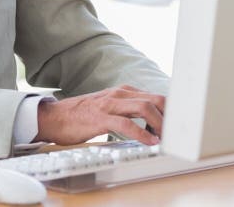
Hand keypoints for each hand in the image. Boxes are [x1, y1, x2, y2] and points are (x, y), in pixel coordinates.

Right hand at [33, 85, 164, 145]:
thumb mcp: (109, 106)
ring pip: (144, 108)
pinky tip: (150, 142)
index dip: (170, 111)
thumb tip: (151, 120)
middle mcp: (119, 94)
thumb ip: (128, 109)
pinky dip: (142, 134)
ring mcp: (110, 104)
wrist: (55, 117)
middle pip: (155, 100)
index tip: (178, 126)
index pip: (155, 96)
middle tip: (176, 133)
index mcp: (123, 91)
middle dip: (170, 116)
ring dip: (160, 124)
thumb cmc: (82, 114)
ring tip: (166, 138)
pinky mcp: (101, 118)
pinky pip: (127, 124)